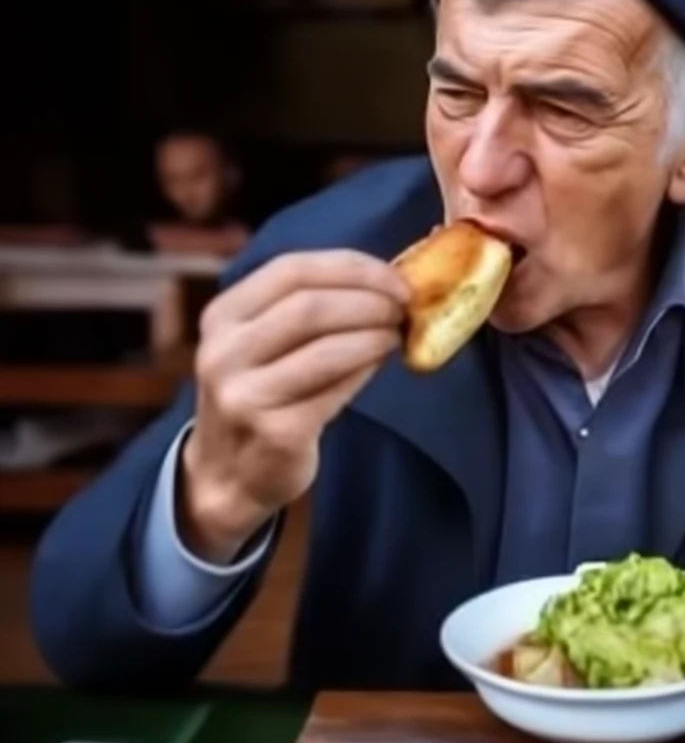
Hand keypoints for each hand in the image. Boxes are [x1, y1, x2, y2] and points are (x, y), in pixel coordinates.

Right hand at [179, 249, 409, 561]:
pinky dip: (367, 368)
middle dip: (370, 300)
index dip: (351, 267)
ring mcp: (246, 395)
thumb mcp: (260, 342)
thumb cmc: (260, 393)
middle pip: (310, 305)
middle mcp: (225, 353)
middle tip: (403, 307)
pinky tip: (381, 361)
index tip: (395, 278)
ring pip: (327, 347)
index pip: (291, 270)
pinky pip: (336, 389)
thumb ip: (305, 308)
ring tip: (397, 333)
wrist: (227, 475)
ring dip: (374, 334)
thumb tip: (385, 283)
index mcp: (222, 316)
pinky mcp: (277, 432)